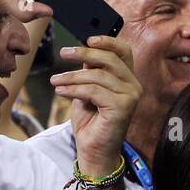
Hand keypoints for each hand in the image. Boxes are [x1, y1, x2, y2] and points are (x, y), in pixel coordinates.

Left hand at [51, 36, 141, 171]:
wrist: (93, 150)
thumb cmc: (91, 121)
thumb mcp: (88, 90)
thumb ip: (90, 72)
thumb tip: (82, 51)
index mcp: (127, 79)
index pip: (124, 52)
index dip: (108, 41)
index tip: (88, 39)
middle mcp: (134, 86)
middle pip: (109, 59)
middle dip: (83, 54)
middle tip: (63, 53)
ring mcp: (130, 97)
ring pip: (97, 76)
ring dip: (72, 77)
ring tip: (56, 81)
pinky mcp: (122, 108)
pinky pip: (93, 91)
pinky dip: (73, 90)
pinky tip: (61, 92)